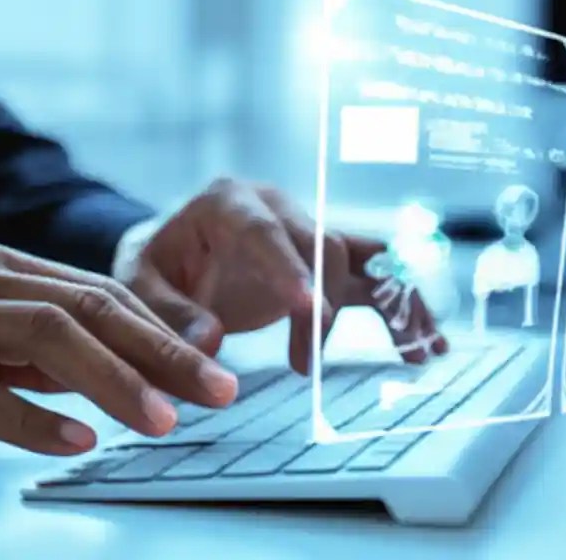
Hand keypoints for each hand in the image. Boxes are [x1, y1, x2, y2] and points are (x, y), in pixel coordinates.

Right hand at [0, 242, 237, 454]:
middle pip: (87, 307)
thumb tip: (107, 371)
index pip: (99, 292)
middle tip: (215, 391)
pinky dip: (27, 415)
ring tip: (159, 420)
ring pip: (42, 337)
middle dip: (160, 351)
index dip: (162, 330)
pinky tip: (71, 439)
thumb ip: (32, 346)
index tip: (212, 365)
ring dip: (110, 380)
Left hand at [115, 179, 448, 373]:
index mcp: (229, 203)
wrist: (172, 253)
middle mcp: (279, 208)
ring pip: (363, 259)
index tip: (303, 306)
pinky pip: (374, 280)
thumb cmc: (155, 266)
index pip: (264, 229)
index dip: (288, 265)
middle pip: (322, 244)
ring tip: (421, 347)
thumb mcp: (139, 286)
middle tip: (308, 362)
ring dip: (393, 301)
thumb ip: (169, 313)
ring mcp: (308, 233)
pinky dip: (402, 309)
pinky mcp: (326, 263)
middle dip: (324, 304)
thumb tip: (210, 343)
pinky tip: (426, 344)